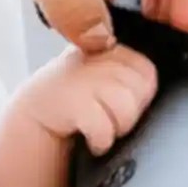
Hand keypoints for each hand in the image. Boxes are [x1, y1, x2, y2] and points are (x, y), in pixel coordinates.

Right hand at [14, 45, 157, 154]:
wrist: (33, 122)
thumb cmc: (76, 105)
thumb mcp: (105, 79)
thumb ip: (130, 76)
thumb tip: (154, 85)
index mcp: (107, 46)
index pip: (147, 70)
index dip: (140, 95)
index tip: (121, 104)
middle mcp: (92, 54)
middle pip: (141, 88)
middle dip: (131, 112)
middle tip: (108, 117)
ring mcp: (78, 74)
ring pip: (125, 105)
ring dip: (117, 127)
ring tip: (102, 128)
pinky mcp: (67, 99)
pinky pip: (103, 125)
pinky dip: (100, 140)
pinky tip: (91, 140)